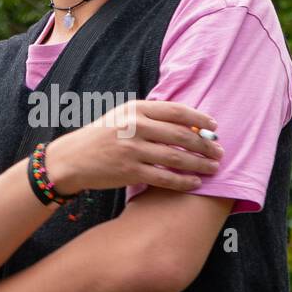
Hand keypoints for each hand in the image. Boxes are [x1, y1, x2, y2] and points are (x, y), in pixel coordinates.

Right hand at [45, 99, 224, 195]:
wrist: (72, 158)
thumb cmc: (102, 136)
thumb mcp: (122, 116)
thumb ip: (150, 116)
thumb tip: (188, 123)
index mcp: (136, 109)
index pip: (177, 111)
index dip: (200, 118)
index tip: (214, 126)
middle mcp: (136, 127)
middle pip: (181, 135)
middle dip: (205, 144)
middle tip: (220, 151)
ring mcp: (132, 150)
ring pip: (176, 157)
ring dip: (199, 163)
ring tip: (213, 168)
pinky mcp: (129, 171)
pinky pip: (163, 177)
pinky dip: (182, 181)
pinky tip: (195, 182)